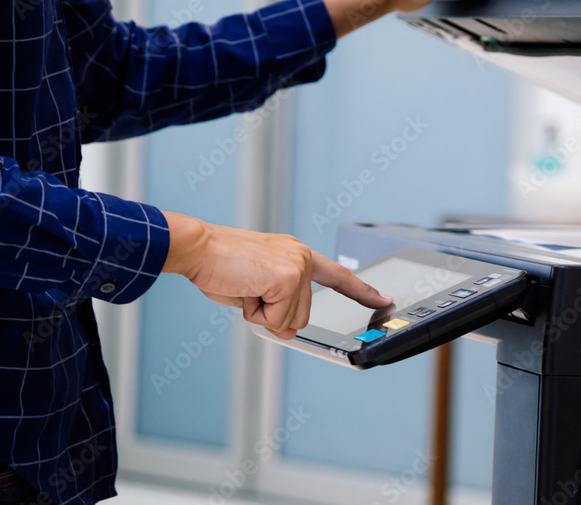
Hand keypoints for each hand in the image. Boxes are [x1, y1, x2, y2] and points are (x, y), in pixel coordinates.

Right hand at [161, 212, 391, 339]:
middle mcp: (301, 257)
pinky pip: (277, 318)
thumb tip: (286, 331)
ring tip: (245, 287)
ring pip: (291, 319)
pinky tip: (245, 289)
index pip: (336, 274)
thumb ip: (277, 305)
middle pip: (303, 314)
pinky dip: (256, 313)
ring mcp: (297, 266)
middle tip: (249, 290)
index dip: (361, 290)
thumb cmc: (218, 264)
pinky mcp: (289, 277)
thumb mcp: (255, 288)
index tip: (382, 299)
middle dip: (272, 314)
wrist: (198, 248)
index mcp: (296, 254)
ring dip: (263, 314)